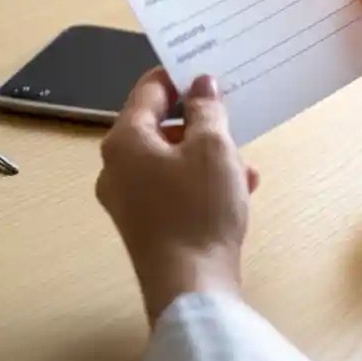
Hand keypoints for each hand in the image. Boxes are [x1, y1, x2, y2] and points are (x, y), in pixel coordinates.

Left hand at [96, 69, 258, 325]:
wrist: (190, 288)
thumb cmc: (199, 210)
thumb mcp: (214, 148)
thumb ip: (207, 109)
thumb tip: (201, 86)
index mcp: (124, 140)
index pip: (149, 89)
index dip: (180, 77)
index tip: (211, 72)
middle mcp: (116, 167)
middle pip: (160, 127)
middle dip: (201, 125)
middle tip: (235, 124)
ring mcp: (127, 200)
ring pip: (171, 160)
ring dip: (208, 157)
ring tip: (245, 168)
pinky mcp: (144, 226)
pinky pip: (172, 189)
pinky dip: (201, 183)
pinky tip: (237, 192)